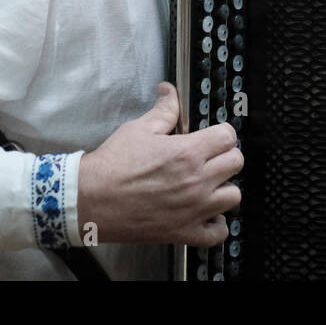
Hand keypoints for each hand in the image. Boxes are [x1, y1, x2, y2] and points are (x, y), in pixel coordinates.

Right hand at [76, 82, 241, 245]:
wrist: (90, 200)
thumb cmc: (112, 166)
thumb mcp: (138, 129)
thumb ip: (163, 110)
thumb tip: (170, 92)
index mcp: (187, 153)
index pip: (228, 137)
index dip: (221, 132)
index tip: (214, 136)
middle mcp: (195, 181)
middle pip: (236, 163)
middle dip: (225, 155)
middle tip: (210, 156)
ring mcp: (192, 209)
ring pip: (233, 196)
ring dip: (223, 187)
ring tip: (208, 183)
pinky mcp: (183, 232)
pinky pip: (218, 232)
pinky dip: (216, 224)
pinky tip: (206, 213)